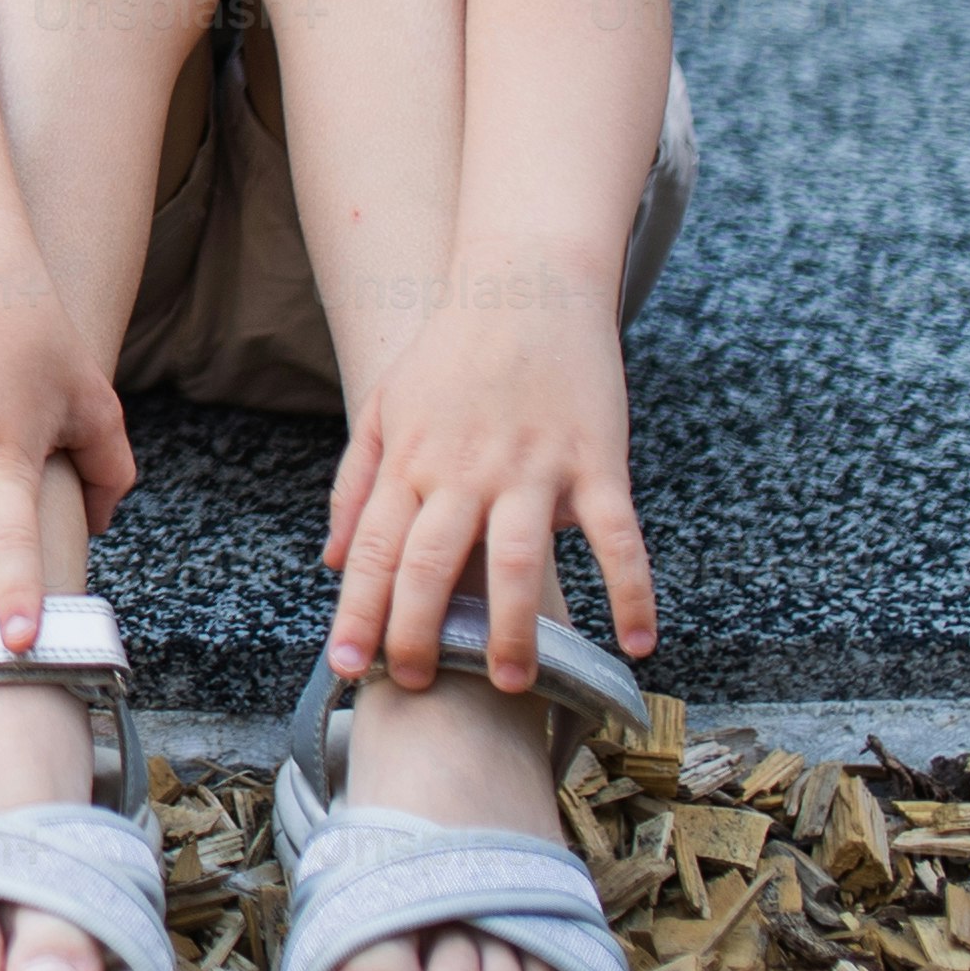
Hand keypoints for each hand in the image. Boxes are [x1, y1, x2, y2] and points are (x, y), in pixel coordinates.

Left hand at [324, 264, 653, 691]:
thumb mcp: (384, 406)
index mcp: (411, 460)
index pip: (374, 550)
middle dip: (419, 633)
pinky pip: (616, 537)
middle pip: (431, 563)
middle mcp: (465, 469)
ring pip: (515, 559)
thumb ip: (356, 485)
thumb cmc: (452, 350)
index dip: (359, 611)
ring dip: (510, 626)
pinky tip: (636, 644)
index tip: (346, 668)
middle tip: (418, 689)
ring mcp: (533, 467)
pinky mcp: (596, 461)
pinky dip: (630, 591)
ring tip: (509, 682)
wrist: (527, 281)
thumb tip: (333, 561)